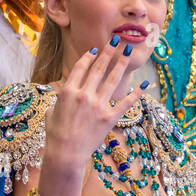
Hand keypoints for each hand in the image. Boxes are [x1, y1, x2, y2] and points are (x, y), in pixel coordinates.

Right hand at [42, 43, 145, 172]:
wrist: (65, 154)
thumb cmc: (54, 135)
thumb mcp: (51, 112)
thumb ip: (59, 99)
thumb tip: (62, 94)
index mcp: (68, 91)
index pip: (81, 68)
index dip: (89, 57)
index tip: (96, 50)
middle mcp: (84, 95)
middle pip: (98, 69)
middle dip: (108, 52)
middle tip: (116, 40)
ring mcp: (98, 106)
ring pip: (112, 80)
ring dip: (121, 63)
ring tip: (127, 51)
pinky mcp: (109, 119)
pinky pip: (125, 103)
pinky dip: (136, 93)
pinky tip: (144, 84)